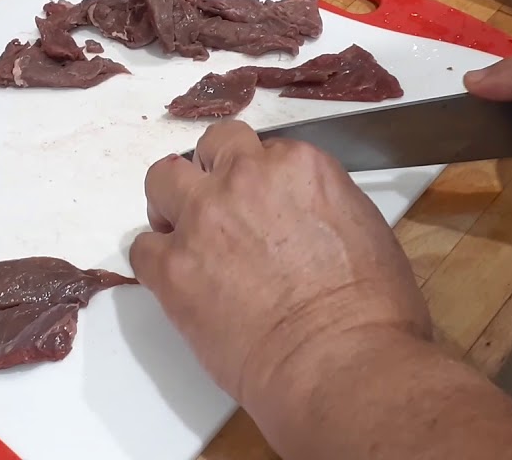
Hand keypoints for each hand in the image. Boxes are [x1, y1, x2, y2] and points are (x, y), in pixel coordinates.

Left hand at [128, 121, 430, 407]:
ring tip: (186, 237)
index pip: (258, 150)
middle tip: (220, 212)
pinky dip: (155, 261)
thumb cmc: (371, 312)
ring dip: (172, 204)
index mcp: (298, 166)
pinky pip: (141, 247)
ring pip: (162, 180)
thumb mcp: (366, 229)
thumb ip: (321, 204)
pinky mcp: (172, 267)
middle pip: (210, 148)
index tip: (259, 206)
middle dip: (212, 175)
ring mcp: (203, 219)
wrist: (340, 362)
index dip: (256, 180)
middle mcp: (245, 178)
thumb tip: (300, 218)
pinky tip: (176, 280)